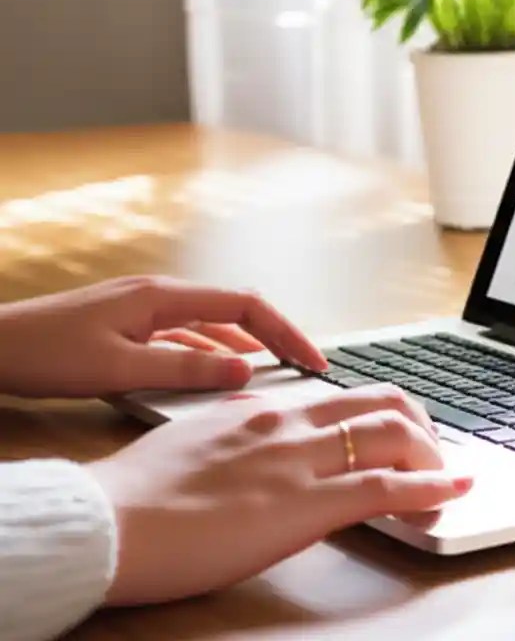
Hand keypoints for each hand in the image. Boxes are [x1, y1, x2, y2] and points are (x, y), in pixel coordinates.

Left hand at [0, 275, 327, 397]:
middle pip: (235, 312)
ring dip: (244, 349)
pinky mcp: (128, 325)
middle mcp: (158, 294)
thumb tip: (246, 373)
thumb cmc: (44, 355)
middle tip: (305, 369)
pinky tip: (218, 377)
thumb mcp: (121, 370)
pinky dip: (211, 356)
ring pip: (211, 326)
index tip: (313, 360)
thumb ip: (187, 372)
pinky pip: (185, 337)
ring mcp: (142, 308)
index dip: (286, 332)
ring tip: (273, 376)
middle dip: (275, 338)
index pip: (245, 305)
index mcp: (162, 296)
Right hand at [89, 384, 469, 605]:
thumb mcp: (190, 445)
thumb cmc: (133, 496)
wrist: (105, 522)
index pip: (341, 398)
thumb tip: (254, 447)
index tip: (397, 431)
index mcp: (260, 411)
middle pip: (382, 403)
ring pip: (396, 435)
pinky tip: (454, 491)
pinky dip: (434, 488)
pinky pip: (389, 487)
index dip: (380, 414)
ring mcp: (300, 460)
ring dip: (434, 455)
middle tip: (433, 449)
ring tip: (447, 475)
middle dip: (422, 425)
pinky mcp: (307, 504)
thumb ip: (234, 439)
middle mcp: (288, 424)